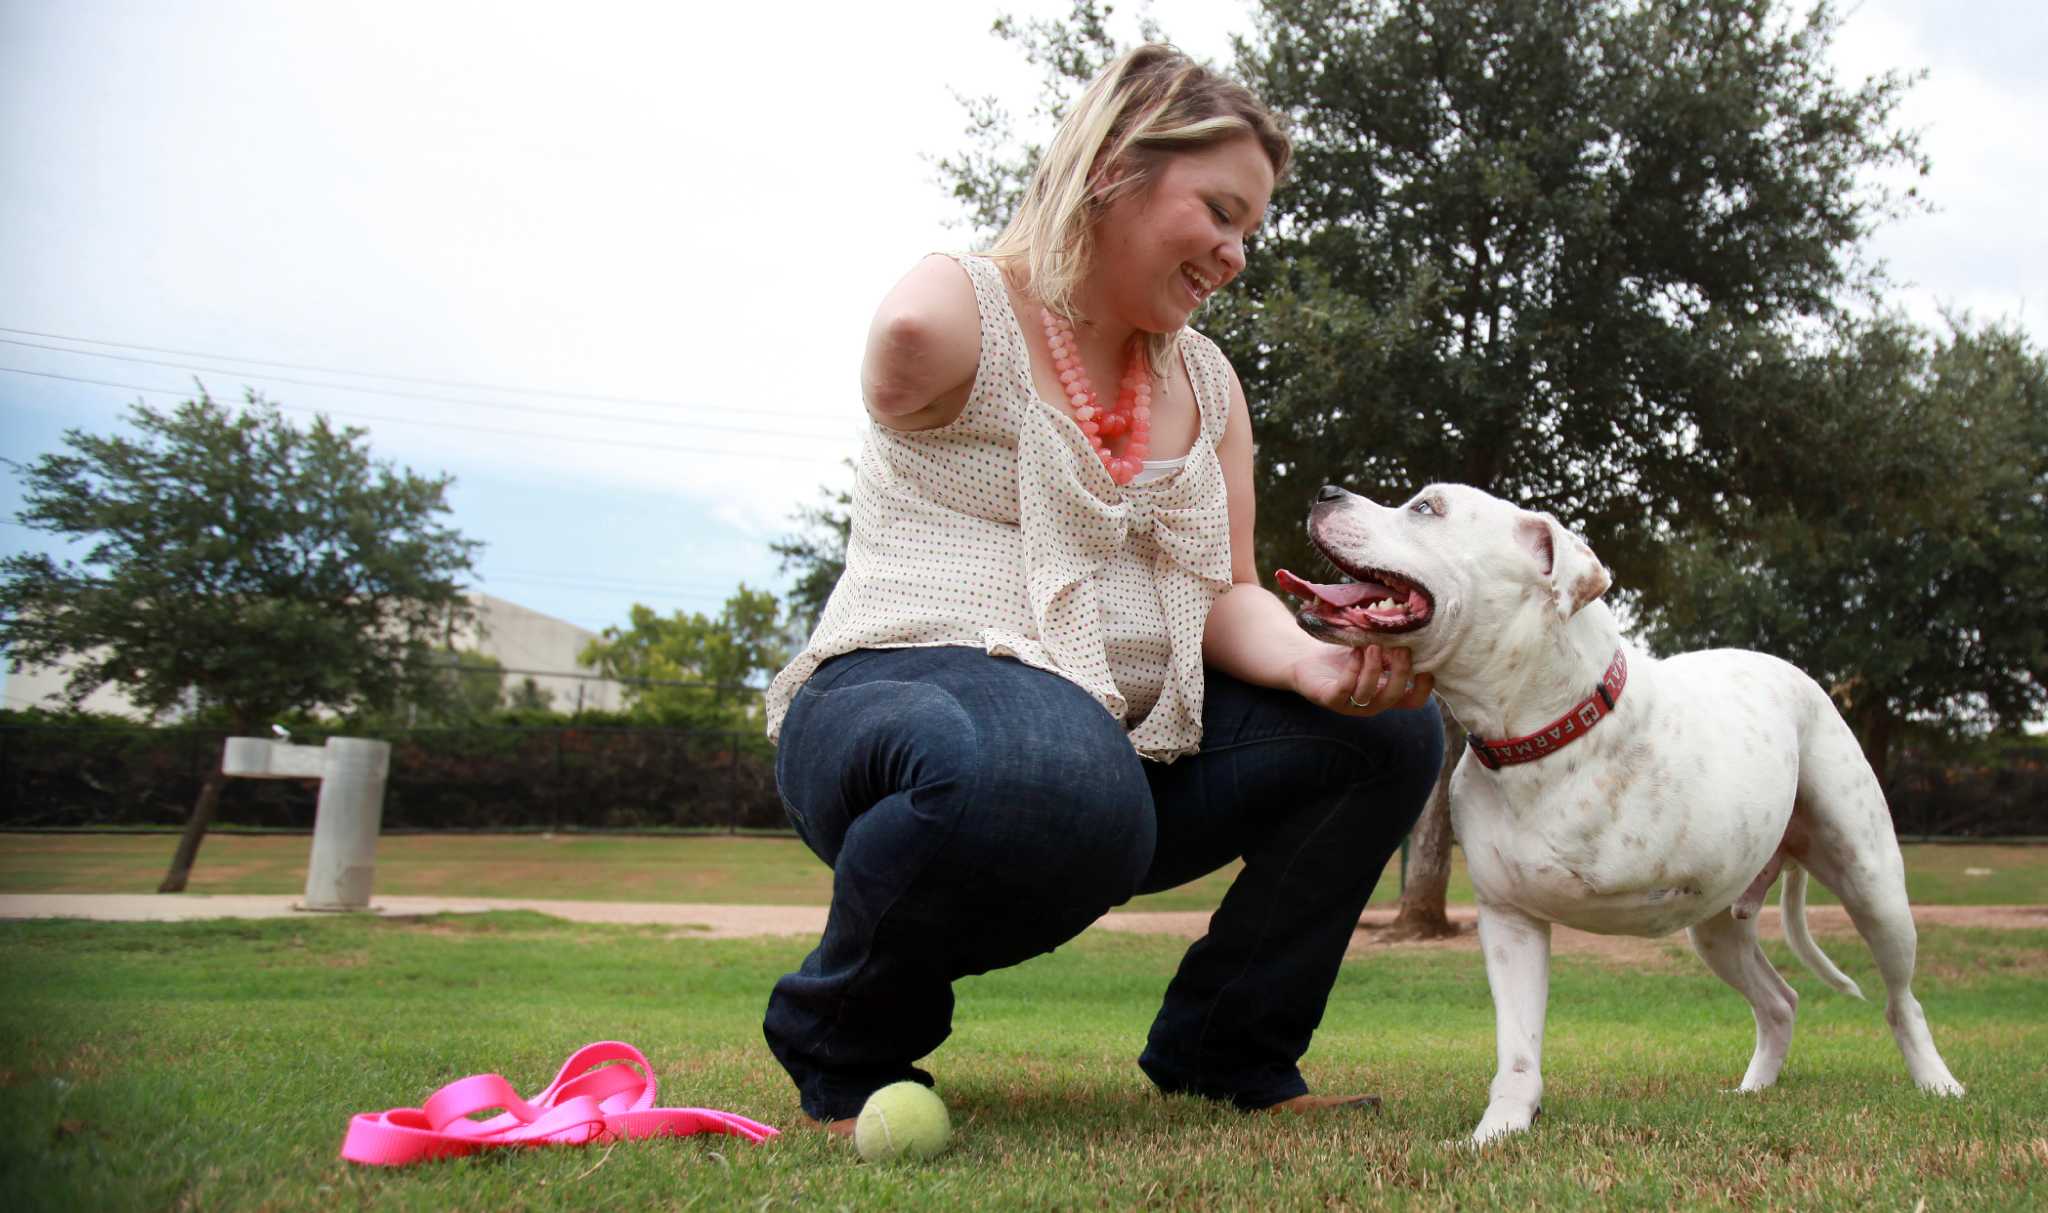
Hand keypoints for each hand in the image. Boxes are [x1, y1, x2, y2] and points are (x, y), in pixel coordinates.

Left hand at [1292, 642, 1433, 716]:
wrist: (1308, 660)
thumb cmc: (1346, 655)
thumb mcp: (1375, 651)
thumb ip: (1392, 649)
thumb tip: (1412, 634)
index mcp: (1386, 693)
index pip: (1413, 701)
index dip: (1424, 688)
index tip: (1427, 664)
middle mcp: (1371, 703)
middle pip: (1394, 696)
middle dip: (1400, 671)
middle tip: (1400, 647)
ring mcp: (1350, 704)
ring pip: (1368, 693)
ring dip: (1373, 668)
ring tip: (1374, 646)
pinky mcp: (1330, 699)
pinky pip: (1345, 689)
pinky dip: (1353, 669)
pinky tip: (1355, 651)